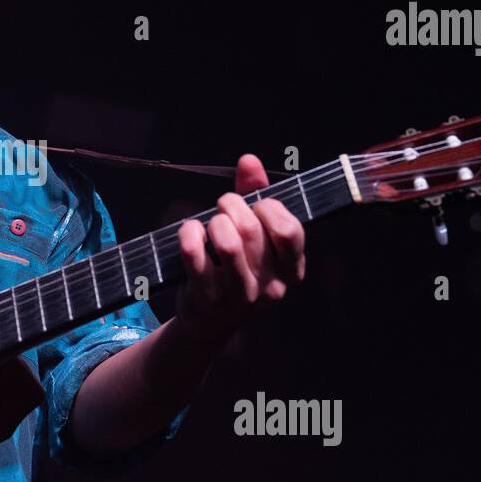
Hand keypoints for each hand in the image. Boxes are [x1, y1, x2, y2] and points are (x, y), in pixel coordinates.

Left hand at [173, 153, 305, 347]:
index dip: (268, 208)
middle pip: (252, 230)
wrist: (209, 320)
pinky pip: (195, 254)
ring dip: (214, 221)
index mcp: (291, 271)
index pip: (289, 230)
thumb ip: (255, 194)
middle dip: (231, 205)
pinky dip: (189, 233)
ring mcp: (238, 296)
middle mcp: (270, 287)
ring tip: (211, 222)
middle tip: (223, 205)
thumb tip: (249, 160)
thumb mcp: (255, 234)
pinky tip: (190, 231)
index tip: (256, 204)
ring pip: (228, 242)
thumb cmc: (235, 267)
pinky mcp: (206, 298)